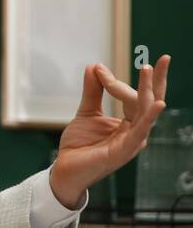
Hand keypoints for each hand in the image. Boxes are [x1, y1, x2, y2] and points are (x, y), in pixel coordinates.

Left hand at [49, 55, 170, 207]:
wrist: (65, 168)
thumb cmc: (79, 144)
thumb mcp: (87, 112)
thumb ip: (93, 90)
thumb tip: (94, 65)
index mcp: (130, 123)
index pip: (141, 97)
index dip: (135, 79)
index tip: (115, 64)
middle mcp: (136, 131)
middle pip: (150, 101)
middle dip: (156, 79)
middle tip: (162, 58)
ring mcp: (132, 141)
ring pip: (145, 111)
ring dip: (148, 90)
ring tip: (148, 69)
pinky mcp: (123, 150)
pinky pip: (139, 132)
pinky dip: (149, 117)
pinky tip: (158, 104)